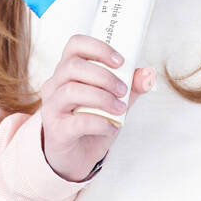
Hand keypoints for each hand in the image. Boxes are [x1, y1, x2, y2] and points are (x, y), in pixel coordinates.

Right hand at [39, 33, 154, 181]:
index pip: (75, 44)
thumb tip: (149, 74)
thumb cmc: (94, 120)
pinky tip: (112, 127)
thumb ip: (131, 86)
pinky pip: (78, 122)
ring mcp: (51, 107)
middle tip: (122, 90)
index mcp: (68, 70)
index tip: (120, 61)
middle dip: (104, 76)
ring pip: (71, 91)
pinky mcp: (56, 130)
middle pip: (73, 66)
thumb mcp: (116, 100)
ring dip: (102, 98)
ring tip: (119, 108)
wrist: (78, 156)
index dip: (98, 48)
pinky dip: (100, 123)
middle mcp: (55, 85)